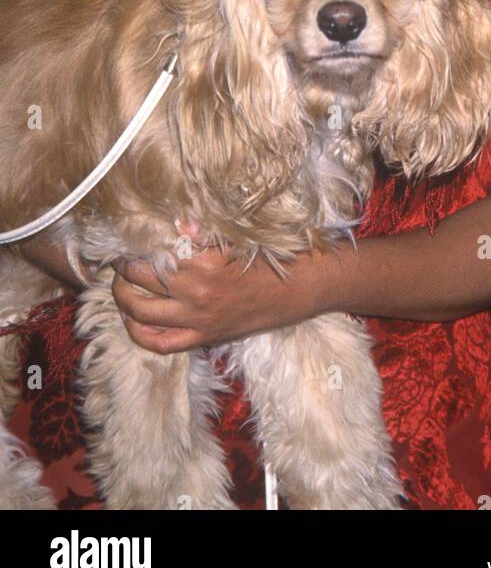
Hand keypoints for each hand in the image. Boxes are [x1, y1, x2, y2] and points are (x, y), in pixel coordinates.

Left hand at [111, 223, 336, 355]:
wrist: (295, 289)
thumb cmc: (266, 257)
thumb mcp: (234, 236)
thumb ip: (201, 232)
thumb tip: (172, 223)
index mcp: (202, 263)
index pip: (149, 257)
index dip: (130, 251)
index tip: (123, 244)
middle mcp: (195, 293)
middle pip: (139, 283)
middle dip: (121, 273)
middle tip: (118, 264)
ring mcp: (197, 319)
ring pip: (141, 314)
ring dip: (124, 299)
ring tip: (120, 287)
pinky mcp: (202, 337)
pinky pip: (160, 344)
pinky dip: (139, 334)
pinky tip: (131, 320)